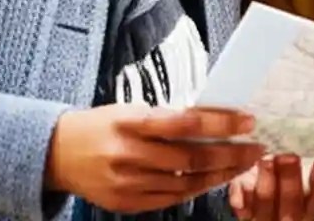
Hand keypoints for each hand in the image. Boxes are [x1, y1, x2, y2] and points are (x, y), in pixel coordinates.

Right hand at [44, 105, 264, 213]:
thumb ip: (169, 117)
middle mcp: (128, 154)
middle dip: (230, 154)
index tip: (248, 121)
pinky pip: (170, 199)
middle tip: (256, 148)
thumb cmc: (102, 125)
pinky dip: (196, 190)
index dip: (221, 124)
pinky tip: (214, 180)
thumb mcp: (131, 110)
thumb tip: (215, 120)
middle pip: (190, 159)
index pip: (186, 123)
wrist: (57, 153)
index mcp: (130, 122)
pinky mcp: (125, 204)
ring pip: (185, 183)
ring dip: (220, 175)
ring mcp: (126, 183)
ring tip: (242, 164)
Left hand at [228, 155, 313, 219]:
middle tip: (289, 157)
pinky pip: (243, 210)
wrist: (263, 203)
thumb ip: (304, 167)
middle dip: (291, 178)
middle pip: (292, 202)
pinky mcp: (247, 217)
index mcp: (309, 207)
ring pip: (266, 205)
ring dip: (267, 183)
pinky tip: (241, 183)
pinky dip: (242, 197)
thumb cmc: (285, 182)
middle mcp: (291, 216)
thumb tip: (310, 142)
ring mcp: (267, 219)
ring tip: (266, 161)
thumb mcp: (299, 177)